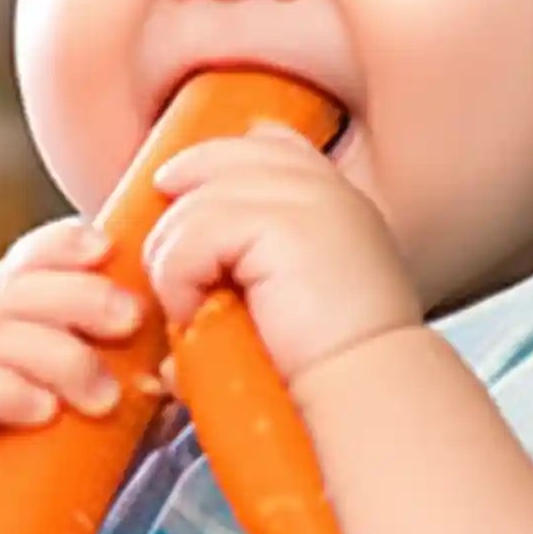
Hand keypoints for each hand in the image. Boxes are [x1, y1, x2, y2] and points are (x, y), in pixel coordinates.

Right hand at [0, 217, 146, 533]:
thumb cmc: (53, 447)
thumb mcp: (102, 396)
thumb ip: (136, 367)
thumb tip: (193, 354)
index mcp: (17, 312)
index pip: (32, 257)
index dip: (65, 245)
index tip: (109, 249)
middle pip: (14, 288)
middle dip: (75, 296)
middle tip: (129, 320)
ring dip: (50, 355)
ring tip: (102, 396)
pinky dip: (0, 393)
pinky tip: (42, 410)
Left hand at [149, 124, 422, 386]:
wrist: (361, 390)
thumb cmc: (326, 364)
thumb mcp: (289, 295)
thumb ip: (249, 259)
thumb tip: (176, 247)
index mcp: (334, 197)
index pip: (262, 142)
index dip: (208, 164)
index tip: (174, 194)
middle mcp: (322, 185)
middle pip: (217, 159)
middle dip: (179, 215)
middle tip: (171, 274)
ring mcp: (303, 197)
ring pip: (192, 203)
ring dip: (174, 263)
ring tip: (192, 312)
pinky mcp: (277, 223)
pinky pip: (191, 236)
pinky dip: (178, 281)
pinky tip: (197, 317)